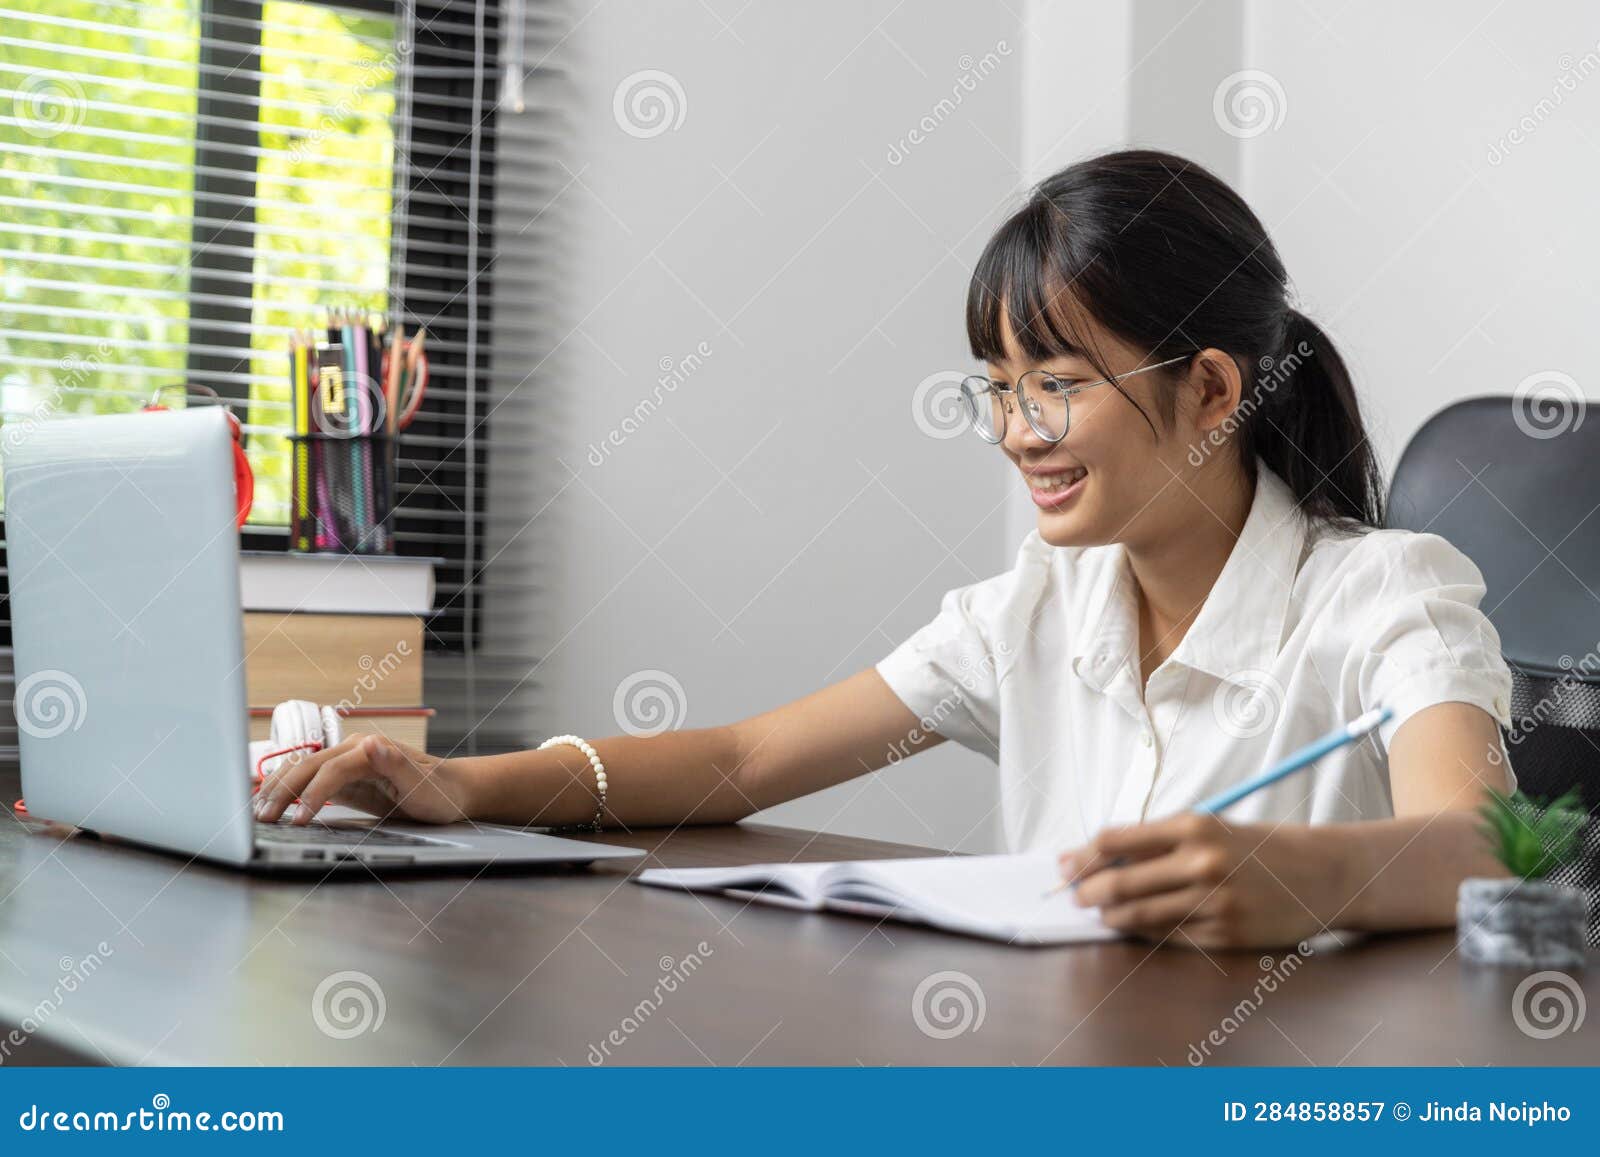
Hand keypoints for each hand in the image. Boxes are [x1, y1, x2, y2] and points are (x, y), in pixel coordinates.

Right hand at [253, 735, 473, 825]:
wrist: (452, 791)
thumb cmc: (440, 791)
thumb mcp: (423, 785)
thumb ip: (396, 764)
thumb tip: (369, 743)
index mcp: (371, 750)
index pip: (331, 770)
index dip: (312, 794)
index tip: (298, 820)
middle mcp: (354, 750)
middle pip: (308, 766)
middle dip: (283, 791)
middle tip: (263, 819)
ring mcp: (347, 761)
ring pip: (302, 770)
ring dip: (278, 788)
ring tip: (257, 812)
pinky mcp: (344, 777)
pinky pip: (309, 780)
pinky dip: (288, 790)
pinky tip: (272, 803)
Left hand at [1060, 813, 1340, 949]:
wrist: (1323, 873)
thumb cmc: (1258, 847)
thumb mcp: (1209, 828)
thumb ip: (1156, 841)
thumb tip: (1096, 856)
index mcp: (1192, 825)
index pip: (1116, 841)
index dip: (1082, 856)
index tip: (1065, 865)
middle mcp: (1201, 862)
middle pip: (1120, 882)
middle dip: (1087, 892)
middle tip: (1073, 896)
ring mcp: (1214, 901)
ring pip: (1139, 915)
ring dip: (1111, 917)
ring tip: (1101, 914)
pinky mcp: (1226, 934)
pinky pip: (1168, 937)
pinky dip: (1144, 934)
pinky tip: (1135, 928)